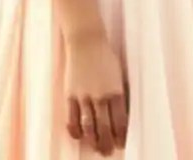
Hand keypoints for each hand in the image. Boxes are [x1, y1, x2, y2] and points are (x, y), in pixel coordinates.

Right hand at [65, 34, 128, 155]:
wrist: (86, 42)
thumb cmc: (105, 57)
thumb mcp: (118, 75)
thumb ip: (119, 94)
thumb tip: (121, 114)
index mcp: (116, 91)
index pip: (120, 120)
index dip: (121, 135)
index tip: (122, 143)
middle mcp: (100, 96)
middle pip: (105, 127)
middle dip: (107, 143)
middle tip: (109, 152)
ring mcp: (84, 96)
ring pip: (88, 126)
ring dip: (93, 141)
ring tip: (96, 149)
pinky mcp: (70, 95)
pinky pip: (71, 118)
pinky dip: (75, 130)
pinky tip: (79, 137)